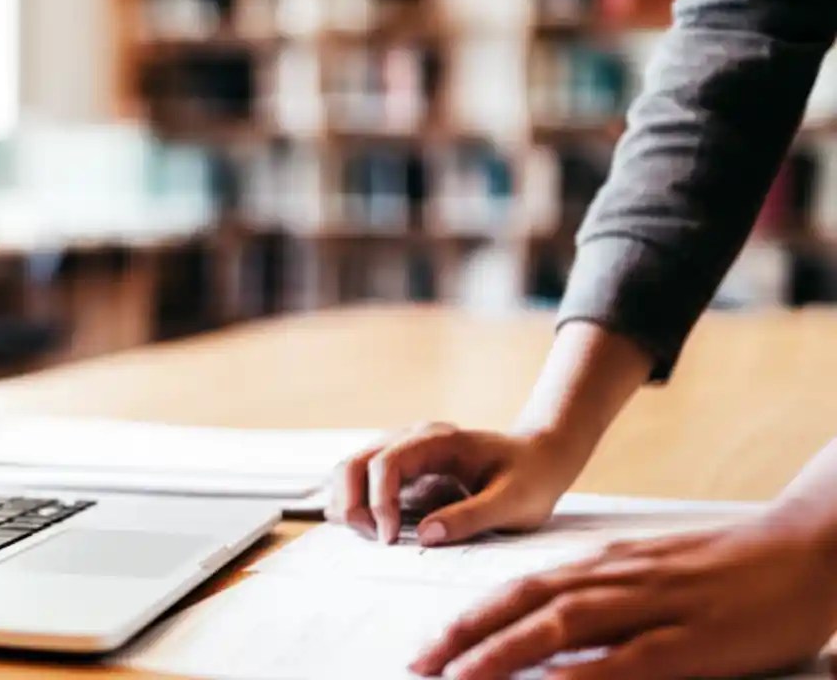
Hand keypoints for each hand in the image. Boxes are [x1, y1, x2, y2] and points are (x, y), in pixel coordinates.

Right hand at [325, 423, 584, 544]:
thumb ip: (471, 517)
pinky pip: (359, 482)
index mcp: (437, 441)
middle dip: (354, 506)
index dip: (381, 503)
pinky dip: (355, 505)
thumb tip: (426, 535)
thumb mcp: (513, 503)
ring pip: (349, 471)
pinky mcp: (399, 469)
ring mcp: (401, 451)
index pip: (387, 463)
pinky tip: (374, 529)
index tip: (392, 540)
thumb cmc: (530, 479)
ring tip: (375, 537)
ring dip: (349, 505)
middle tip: (378, 542)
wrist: (539, 459)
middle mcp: (411, 439)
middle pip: (354, 464)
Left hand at [412, 518, 836, 678]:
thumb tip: (547, 636)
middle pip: (525, 604)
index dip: (469, 616)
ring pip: (562, 626)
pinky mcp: (693, 640)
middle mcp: (616, 580)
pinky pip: (630, 658)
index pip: (520, 589)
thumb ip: (600, 598)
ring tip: (459, 677)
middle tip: (419, 663)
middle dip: (465, 635)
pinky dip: (585, 673)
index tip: (430, 643)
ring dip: (503, 652)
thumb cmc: (725, 570)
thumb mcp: (650, 575)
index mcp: (604, 567)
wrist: (803, 550)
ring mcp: (653, 607)